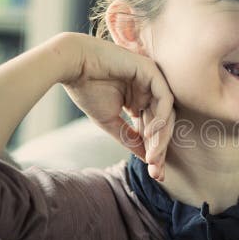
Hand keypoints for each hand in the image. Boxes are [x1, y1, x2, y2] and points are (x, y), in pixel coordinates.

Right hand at [52, 32, 174, 179]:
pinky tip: (150, 134)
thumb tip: (147, 158)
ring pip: (166, 114)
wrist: (72, 66)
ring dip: (161, 138)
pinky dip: (160, 118)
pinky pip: (165, 98)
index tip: (154, 174)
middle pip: (162, 124)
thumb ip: (129, 137)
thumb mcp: (110, 121)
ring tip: (153, 158)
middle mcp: (148, 90)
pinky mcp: (151, 71)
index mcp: (139, 100)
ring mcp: (152, 80)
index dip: (154, 151)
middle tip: (156, 171)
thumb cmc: (87, 90)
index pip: (153, 128)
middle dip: (160, 149)